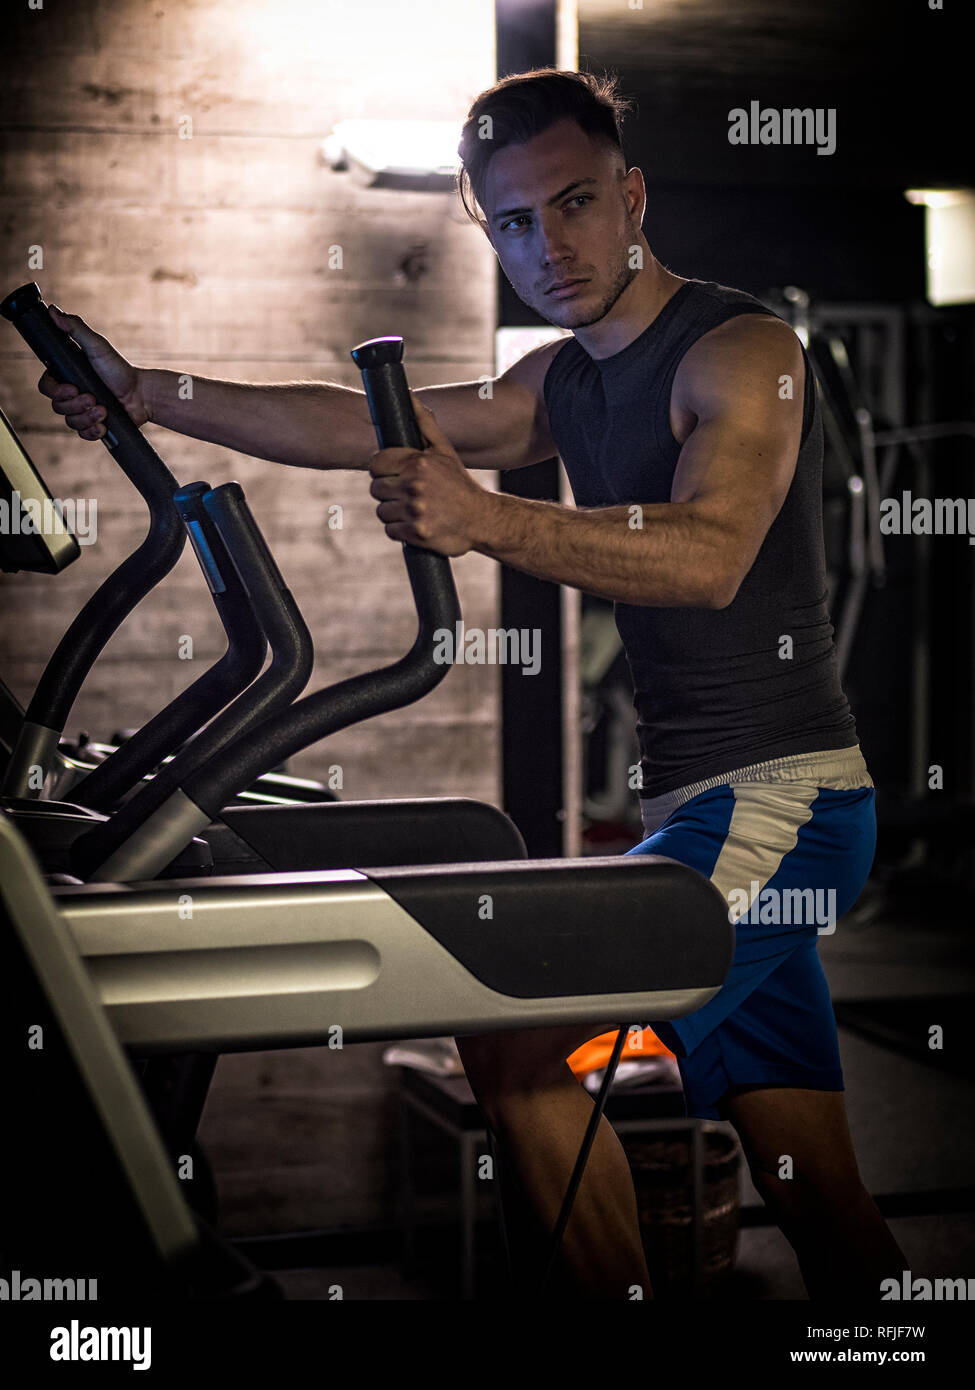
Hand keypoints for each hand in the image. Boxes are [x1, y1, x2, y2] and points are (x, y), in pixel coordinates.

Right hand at [37, 305, 148, 438]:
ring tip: (104, 411)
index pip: (47, 387)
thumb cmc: (119, 369)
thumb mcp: (97, 346)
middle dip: (76, 405)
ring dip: (87, 417)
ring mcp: (81, 411)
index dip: (56, 391)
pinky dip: (91, 432)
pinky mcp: (93, 425)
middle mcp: (71, 394)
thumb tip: (54, 310)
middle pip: (57, 406)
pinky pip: (82, 434)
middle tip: (94, 399)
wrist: (141, 394)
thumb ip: (75, 329)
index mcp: (68, 376)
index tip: (73, 388)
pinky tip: (103, 426)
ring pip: (69, 422)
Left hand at [368, 395, 490, 555]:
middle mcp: (414, 485)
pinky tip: (416, 524)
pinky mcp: (415, 533)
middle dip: (388, 492)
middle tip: (407, 494)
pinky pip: (391, 531)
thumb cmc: (459, 484)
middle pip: (376, 489)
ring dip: (394, 512)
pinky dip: (400, 530)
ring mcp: (415, 511)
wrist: (481, 520)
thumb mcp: (444, 451)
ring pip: (382, 511)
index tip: (393, 474)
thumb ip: (424, 423)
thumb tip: (409, 395)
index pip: (376, 463)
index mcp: (418, 463)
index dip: (383, 469)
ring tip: (413, 510)